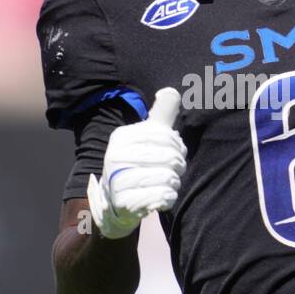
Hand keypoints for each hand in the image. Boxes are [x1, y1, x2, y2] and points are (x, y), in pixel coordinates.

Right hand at [86, 88, 187, 238]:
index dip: (178, 146)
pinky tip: (164, 196)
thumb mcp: (148, 137)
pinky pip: (161, 196)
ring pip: (167, 177)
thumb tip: (171, 91)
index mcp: (122, 137)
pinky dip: (168, 197)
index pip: (165, 136)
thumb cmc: (139, 165)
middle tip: (173, 171)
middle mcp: (116, 156)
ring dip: (174, 182)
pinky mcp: (123, 202)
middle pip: (169, 157)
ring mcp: (117, 180)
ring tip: (168, 183)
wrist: (117, 202)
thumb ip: (161, 115)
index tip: (175, 152)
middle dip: (178, 166)